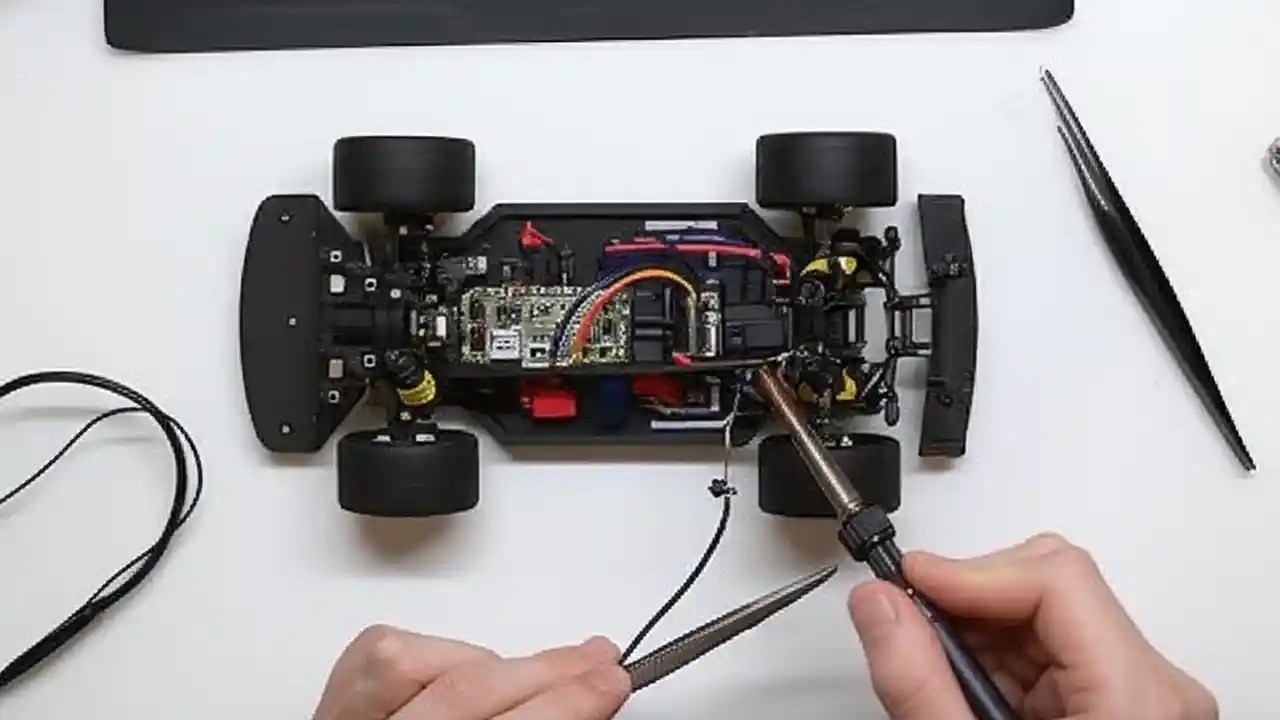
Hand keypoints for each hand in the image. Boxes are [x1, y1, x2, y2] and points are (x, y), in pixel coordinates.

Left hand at [313, 625, 631, 719]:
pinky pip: (387, 650)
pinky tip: (466, 671)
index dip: (565, 705)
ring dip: (494, 664)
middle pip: (467, 696)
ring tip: (538, 673)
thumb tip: (580, 710)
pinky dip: (438, 655)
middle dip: (548, 673)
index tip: (607, 685)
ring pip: (422, 666)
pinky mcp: (331, 700)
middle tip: (598, 665)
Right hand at [847, 533, 1217, 719]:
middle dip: (966, 600)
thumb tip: (878, 608)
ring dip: (973, 630)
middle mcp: (1154, 691)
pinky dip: (991, 660)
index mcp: (1139, 701)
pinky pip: (1045, 650)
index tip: (906, 583)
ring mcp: (1138, 697)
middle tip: (908, 630)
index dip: (970, 570)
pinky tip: (965, 693)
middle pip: (1049, 584)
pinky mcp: (1114, 705)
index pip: (1056, 579)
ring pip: (1041, 611)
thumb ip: (921, 685)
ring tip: (936, 679)